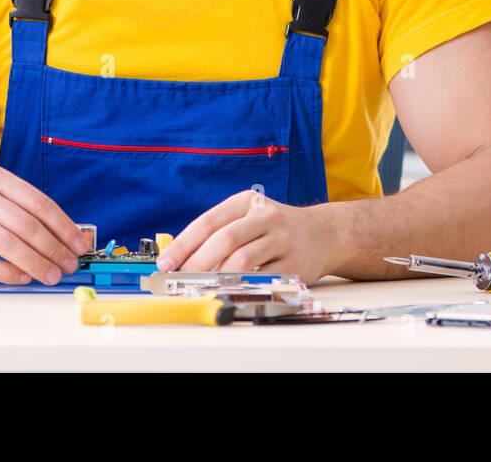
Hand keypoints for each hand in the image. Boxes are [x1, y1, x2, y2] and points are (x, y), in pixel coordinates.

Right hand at [0, 165, 88, 284]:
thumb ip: (21, 207)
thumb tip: (62, 235)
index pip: (39, 203)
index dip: (63, 226)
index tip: (78, 245)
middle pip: (26, 225)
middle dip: (53, 248)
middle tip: (68, 265)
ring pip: (7, 243)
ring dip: (34, 263)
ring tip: (50, 275)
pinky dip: (6, 272)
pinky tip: (22, 277)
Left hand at [156, 190, 342, 284]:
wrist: (325, 234)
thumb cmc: (276, 228)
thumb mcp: (249, 216)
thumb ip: (219, 231)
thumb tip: (179, 257)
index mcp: (248, 201)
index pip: (208, 222)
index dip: (183, 244)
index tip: (166, 262)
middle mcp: (266, 216)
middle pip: (225, 240)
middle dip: (197, 263)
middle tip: (180, 279)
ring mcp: (282, 239)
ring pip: (242, 260)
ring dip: (217, 276)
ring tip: (202, 286)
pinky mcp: (294, 264)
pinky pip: (261, 278)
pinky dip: (240, 286)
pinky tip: (228, 290)